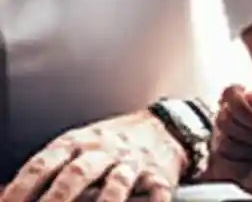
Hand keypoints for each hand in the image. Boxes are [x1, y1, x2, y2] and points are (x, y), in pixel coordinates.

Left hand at [0, 112, 183, 201]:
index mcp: (75, 143)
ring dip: (104, 200)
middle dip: (56, 198)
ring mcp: (131, 163)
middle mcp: (102, 151)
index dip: (21, 189)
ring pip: (117, 180)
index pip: (42, 165)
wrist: (164, 128)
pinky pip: (156, 190)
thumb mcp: (75, 146)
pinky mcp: (159, 175)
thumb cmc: (110, 143)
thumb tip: (3, 193)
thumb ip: (46, 168)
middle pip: (76, 173)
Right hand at [209, 86, 251, 200]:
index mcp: (249, 96)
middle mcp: (232, 114)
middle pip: (225, 119)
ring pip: (223, 141)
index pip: (230, 92)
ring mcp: (223, 137)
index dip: (245, 109)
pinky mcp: (220, 160)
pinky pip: (220, 162)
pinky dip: (242, 164)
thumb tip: (249, 92)